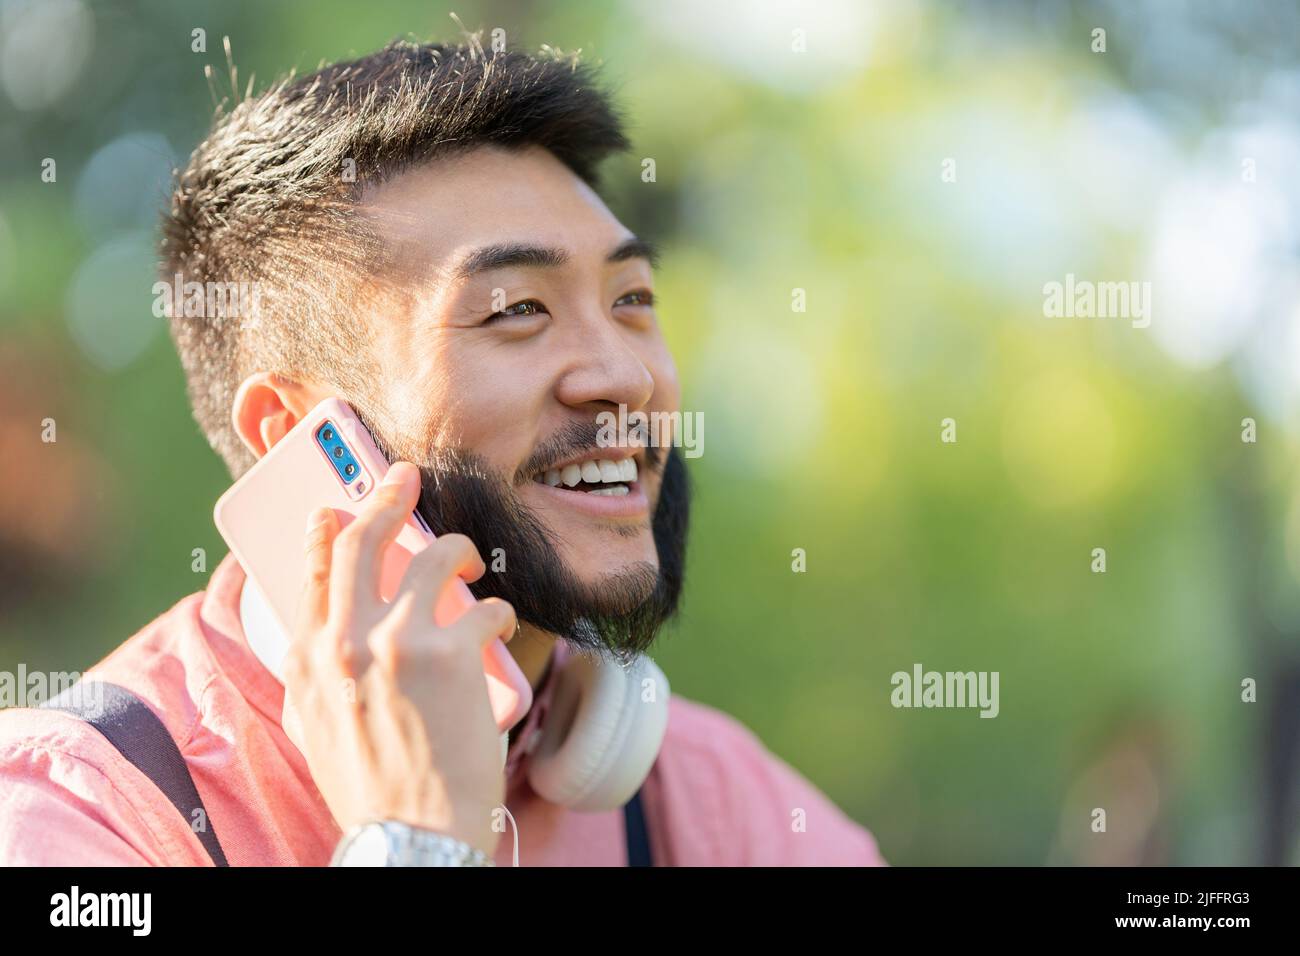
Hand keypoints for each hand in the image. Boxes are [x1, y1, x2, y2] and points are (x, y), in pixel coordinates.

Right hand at [281, 461, 515, 855]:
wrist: (411, 834)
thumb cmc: (369, 786)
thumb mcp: (316, 724)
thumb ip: (316, 669)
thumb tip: (321, 630)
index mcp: (308, 658)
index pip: (314, 570)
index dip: (329, 527)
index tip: (340, 504)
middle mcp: (346, 641)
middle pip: (362, 541)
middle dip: (386, 497)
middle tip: (406, 477)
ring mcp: (399, 643)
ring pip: (432, 558)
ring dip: (456, 548)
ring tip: (470, 557)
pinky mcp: (452, 655)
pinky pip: (485, 606)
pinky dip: (497, 608)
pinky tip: (499, 618)